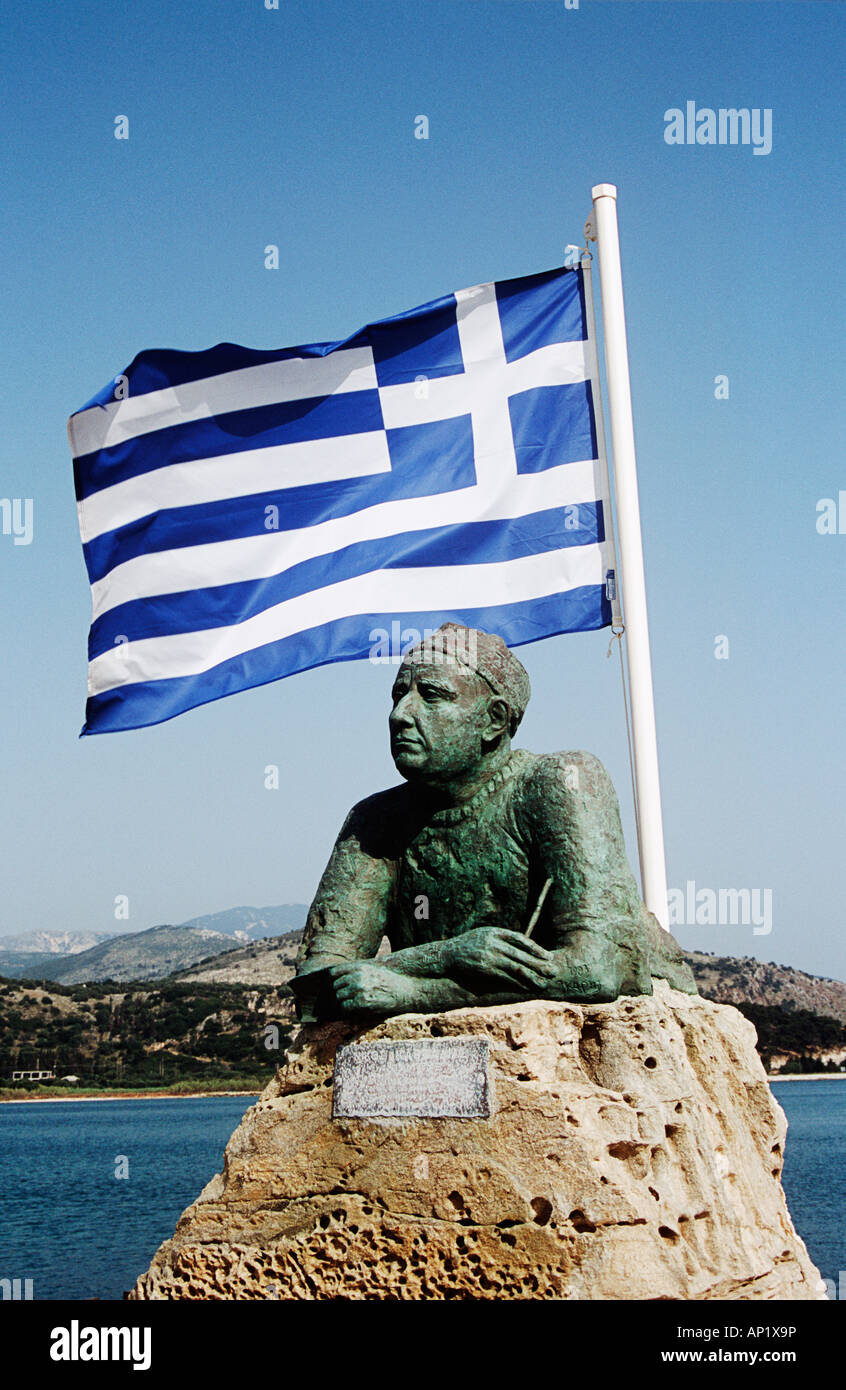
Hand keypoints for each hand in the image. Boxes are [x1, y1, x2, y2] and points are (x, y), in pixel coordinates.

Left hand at [328, 962, 421, 1015]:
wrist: (405, 991)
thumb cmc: (389, 981)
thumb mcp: (373, 969)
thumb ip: (357, 972)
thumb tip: (338, 978)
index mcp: (359, 967)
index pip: (335, 972)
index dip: (334, 979)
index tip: (337, 984)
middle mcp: (357, 977)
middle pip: (336, 986)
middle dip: (339, 991)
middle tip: (346, 996)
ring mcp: (359, 990)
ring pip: (339, 997)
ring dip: (343, 1001)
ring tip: (351, 1002)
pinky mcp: (363, 1003)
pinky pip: (346, 1007)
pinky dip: (347, 1009)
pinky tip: (354, 1008)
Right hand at [442, 928, 556, 991]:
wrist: (447, 954)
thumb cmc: (469, 945)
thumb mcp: (485, 935)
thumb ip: (502, 939)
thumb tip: (523, 946)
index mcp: (495, 931)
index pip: (520, 939)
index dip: (536, 948)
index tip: (548, 956)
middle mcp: (493, 942)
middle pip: (521, 954)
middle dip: (539, 964)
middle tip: (554, 971)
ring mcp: (488, 955)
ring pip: (515, 967)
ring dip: (531, 977)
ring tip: (544, 983)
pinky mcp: (484, 969)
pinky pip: (505, 977)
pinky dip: (517, 983)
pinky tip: (527, 988)